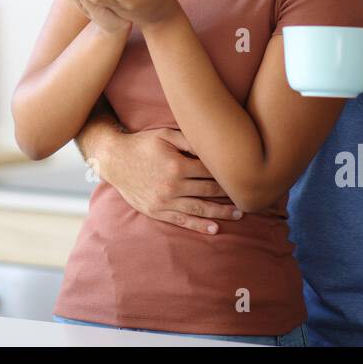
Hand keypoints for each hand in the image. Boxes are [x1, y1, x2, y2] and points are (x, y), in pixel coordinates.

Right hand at [95, 126, 244, 233]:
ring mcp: (164, 201)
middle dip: (229, 194)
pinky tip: (214, 229)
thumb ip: (189, 139)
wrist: (114, 160)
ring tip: (238, 214)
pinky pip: (182, 220)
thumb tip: (211, 145)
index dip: (226, 174)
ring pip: (199, 208)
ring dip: (220, 212)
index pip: (210, 171)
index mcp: (177, 165)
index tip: (240, 176)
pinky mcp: (156, 211)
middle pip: (208, 191)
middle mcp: (173, 185)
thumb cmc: (142, 144)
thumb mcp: (165, 134)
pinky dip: (199, 226)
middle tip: (248, 197)